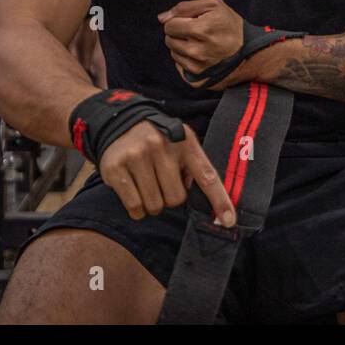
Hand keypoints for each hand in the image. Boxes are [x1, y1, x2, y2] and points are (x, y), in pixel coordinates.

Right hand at [97, 121, 235, 225]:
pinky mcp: (116, 167)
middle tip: (160, 183)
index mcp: (184, 141)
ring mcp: (137, 155)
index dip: (219, 201)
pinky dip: (136, 208)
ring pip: (155, 205)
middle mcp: (161, 145)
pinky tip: (133, 190)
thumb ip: (196, 168)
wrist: (121, 122)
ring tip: (146, 184)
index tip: (229, 221)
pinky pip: (135, 206)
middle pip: (176, 198)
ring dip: (152, 204)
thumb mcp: (180, 143)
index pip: (207, 175)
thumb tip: (213, 206)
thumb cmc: (158, 140)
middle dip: (169, 198)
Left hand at [158, 0, 244, 89]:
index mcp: (199, 29)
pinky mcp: (197, 79)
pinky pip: (179, 66)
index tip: (191, 22)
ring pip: (173, 53)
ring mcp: (196, 67)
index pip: (169, 25)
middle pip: (169, 39)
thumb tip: (162, 17)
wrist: (250, 52)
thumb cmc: (231, 26)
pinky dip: (186, 60)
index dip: (179, 21)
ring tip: (199, 44)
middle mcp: (196, 50)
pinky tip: (200, 55)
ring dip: (182, 47)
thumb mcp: (214, 5)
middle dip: (179, 34)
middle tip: (196, 33)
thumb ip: (185, 7)